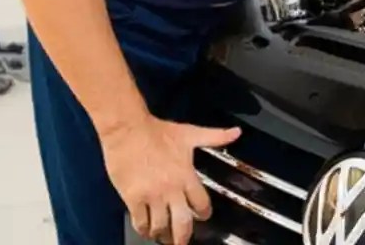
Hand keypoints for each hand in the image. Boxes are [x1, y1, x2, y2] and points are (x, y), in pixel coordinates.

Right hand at [100, 115, 240, 243]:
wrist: (128, 130)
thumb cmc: (158, 131)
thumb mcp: (190, 133)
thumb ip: (215, 137)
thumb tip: (236, 133)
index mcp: (186, 176)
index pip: (201, 204)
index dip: (203, 213)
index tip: (202, 216)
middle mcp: (171, 189)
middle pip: (182, 223)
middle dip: (183, 237)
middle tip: (182, 243)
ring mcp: (151, 195)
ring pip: (160, 226)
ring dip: (162, 235)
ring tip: (163, 237)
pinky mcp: (133, 198)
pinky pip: (140, 221)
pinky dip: (144, 229)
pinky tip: (145, 229)